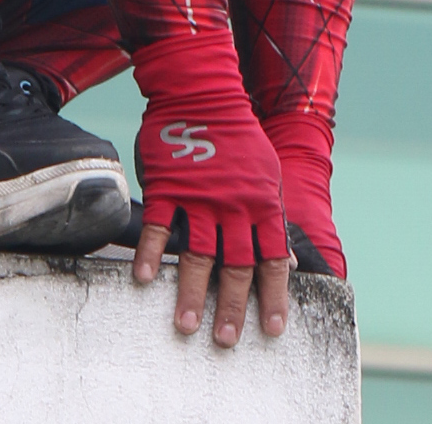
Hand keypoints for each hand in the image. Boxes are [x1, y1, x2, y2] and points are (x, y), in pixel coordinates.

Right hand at [126, 34, 291, 345]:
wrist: (203, 92)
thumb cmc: (236, 137)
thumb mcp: (266, 175)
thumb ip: (271, 218)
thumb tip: (286, 262)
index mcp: (261, 204)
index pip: (272, 260)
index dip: (274, 296)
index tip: (273, 330)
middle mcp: (234, 206)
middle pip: (236, 265)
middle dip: (232, 307)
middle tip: (226, 341)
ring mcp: (201, 197)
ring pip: (199, 254)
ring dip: (192, 293)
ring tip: (187, 326)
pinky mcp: (169, 185)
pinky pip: (161, 226)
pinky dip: (154, 253)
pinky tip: (146, 279)